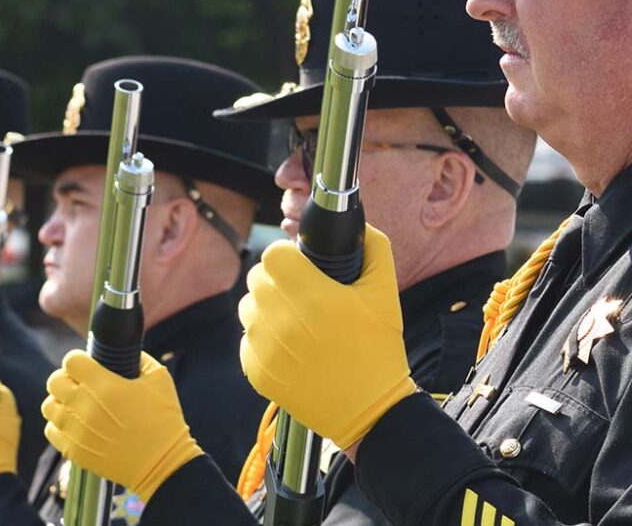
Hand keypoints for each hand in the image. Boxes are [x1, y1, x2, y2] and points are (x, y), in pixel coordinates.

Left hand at [42, 350, 202, 500]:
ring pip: (49, 405)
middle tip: (82, 383)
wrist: (162, 463)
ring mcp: (76, 431)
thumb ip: (137, 359)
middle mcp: (84, 407)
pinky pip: (51, 430)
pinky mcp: (74, 451)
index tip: (88, 364)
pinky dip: (60, 424)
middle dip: (67, 377)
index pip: (71, 361)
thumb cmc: (163, 418)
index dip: (80, 359)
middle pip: (54, 381)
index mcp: (104, 385)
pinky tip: (77, 423)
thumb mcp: (159, 377)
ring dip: (61, 401)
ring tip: (77, 404)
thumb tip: (121, 352)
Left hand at [239, 224, 415, 448]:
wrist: (370, 411)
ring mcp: (266, 349)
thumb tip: (356, 222)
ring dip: (266, 307)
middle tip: (300, 292)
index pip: (273, 254)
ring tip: (294, 320)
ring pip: (247, 307)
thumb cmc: (378, 349)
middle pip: (257, 277)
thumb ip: (373, 247)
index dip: (287, 255)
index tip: (301, 265)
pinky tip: (289, 347)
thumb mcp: (385, 292)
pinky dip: (262, 338)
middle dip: (277, 279)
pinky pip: (246, 338)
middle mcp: (284, 322)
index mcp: (315, 298)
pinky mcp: (256, 372)